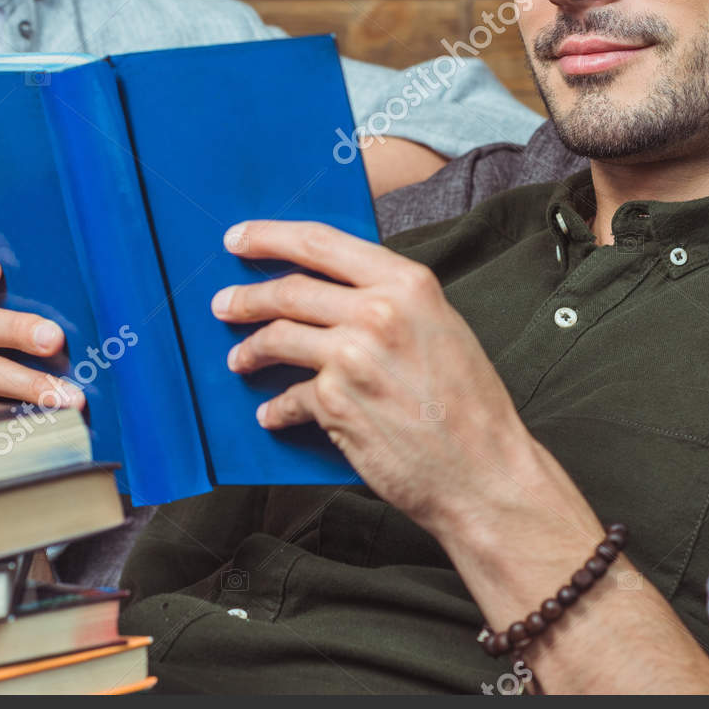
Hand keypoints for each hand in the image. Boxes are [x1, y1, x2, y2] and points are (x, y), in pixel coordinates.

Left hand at [211, 219, 541, 532]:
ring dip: (250, 349)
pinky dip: (275, 408)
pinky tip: (272, 414)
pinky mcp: (335, 402)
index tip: (240, 238)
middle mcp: (378, 311)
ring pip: (277, 337)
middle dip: (247, 296)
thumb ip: (392, 301)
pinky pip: (288, 397)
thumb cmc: (469, 406)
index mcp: (408, 283)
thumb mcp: (441, 327)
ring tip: (239, 359)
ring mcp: (352, 355)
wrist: (484, 472)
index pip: (322, 243)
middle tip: (224, 304)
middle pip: (290, 289)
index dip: (272, 236)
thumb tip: (336, 291)